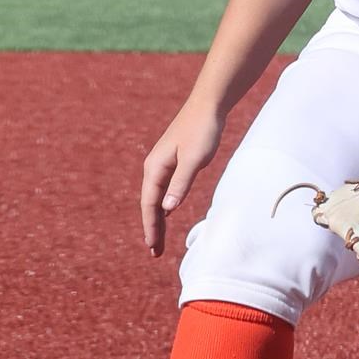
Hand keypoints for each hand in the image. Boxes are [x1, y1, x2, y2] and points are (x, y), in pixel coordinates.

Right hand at [140, 98, 224, 257]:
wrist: (208, 105)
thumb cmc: (202, 130)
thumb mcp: (195, 159)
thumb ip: (181, 183)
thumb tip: (168, 209)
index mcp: (156, 167)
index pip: (150, 204)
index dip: (151, 226)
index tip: (153, 247)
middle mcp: (155, 166)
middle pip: (150, 204)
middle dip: (152, 228)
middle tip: (155, 252)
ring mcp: (163, 164)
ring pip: (157, 197)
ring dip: (158, 218)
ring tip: (159, 240)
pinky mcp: (172, 161)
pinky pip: (164, 189)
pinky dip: (164, 205)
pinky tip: (168, 214)